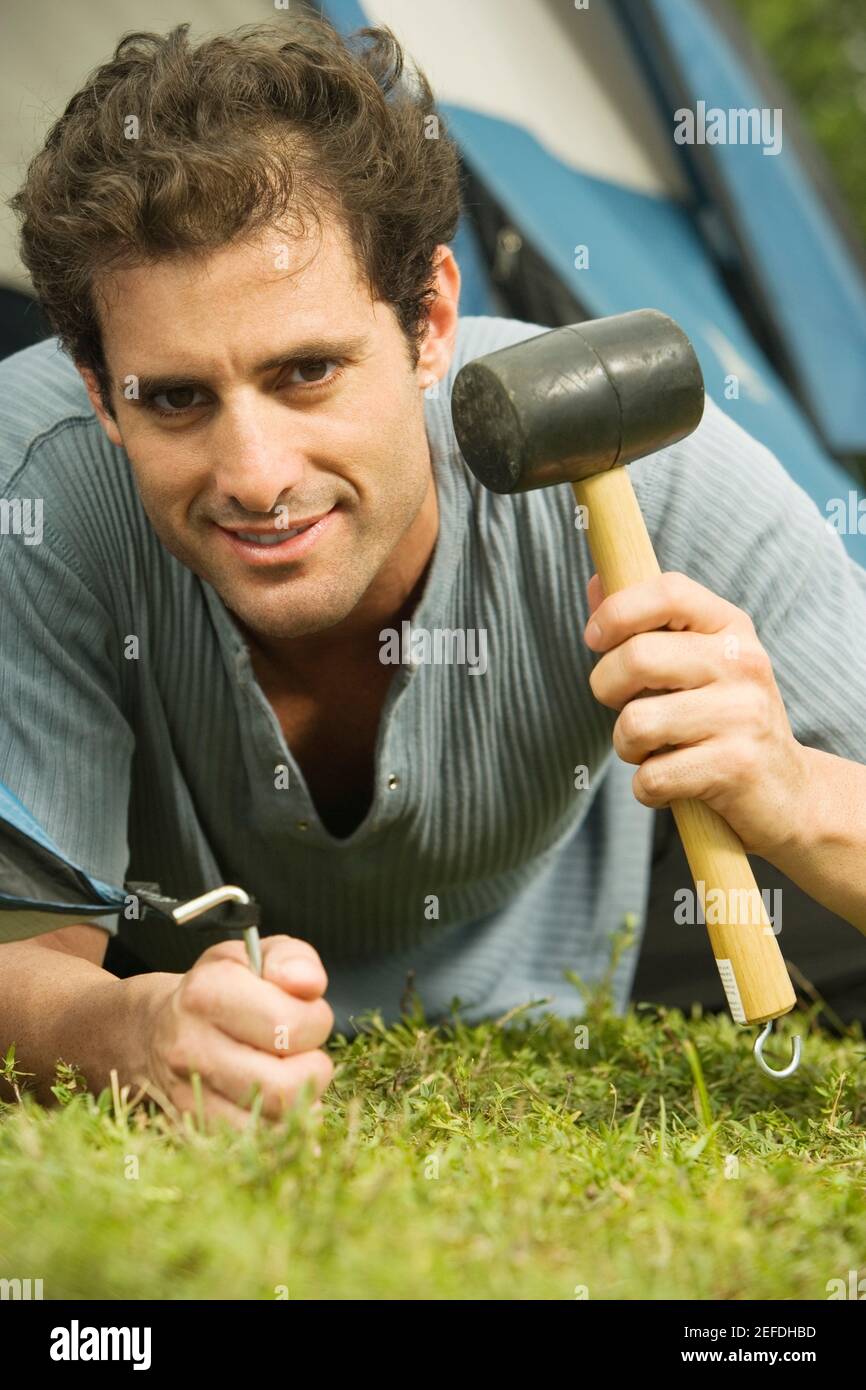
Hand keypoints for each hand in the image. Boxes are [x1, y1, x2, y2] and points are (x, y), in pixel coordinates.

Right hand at [143, 934, 333, 1129]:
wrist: (158, 1029)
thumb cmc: (221, 988)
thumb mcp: (256, 956)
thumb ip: (293, 959)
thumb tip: (309, 983)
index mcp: (207, 993)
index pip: (291, 1025)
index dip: (316, 1020)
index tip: (305, 1014)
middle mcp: (190, 1047)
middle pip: (284, 1087)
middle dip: (313, 1070)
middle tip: (303, 1054)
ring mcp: (185, 1095)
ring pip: (272, 1126)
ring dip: (298, 1104)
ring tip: (287, 1076)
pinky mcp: (191, 1129)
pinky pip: (254, 1145)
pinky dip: (278, 1130)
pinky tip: (275, 1104)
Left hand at [582, 569, 808, 858]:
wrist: (786, 791)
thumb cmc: (721, 720)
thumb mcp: (695, 664)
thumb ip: (644, 625)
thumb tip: (599, 581)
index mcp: (730, 627)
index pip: (668, 592)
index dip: (617, 611)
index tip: (595, 638)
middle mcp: (743, 662)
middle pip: (636, 658)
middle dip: (607, 689)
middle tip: (627, 708)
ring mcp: (743, 714)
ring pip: (636, 723)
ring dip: (628, 746)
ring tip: (654, 749)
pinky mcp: (736, 766)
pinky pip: (652, 777)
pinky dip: (648, 788)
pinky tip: (673, 784)